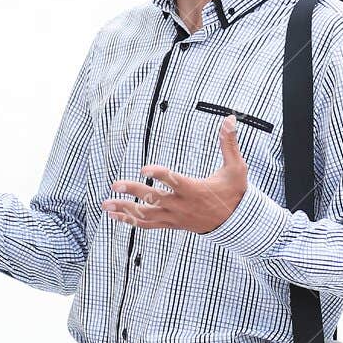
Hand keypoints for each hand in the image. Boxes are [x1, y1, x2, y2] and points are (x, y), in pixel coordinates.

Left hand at [102, 114, 247, 232]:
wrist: (236, 223)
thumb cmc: (234, 192)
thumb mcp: (236, 168)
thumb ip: (229, 143)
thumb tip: (230, 118)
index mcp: (194, 189)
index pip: (174, 181)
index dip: (159, 174)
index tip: (144, 169)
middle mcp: (181, 205)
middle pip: (154, 199)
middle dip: (133, 192)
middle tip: (115, 184)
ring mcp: (175, 217)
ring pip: (146, 215)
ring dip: (124, 209)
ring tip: (106, 203)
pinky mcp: (171, 224)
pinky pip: (147, 225)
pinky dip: (130, 221)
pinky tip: (115, 215)